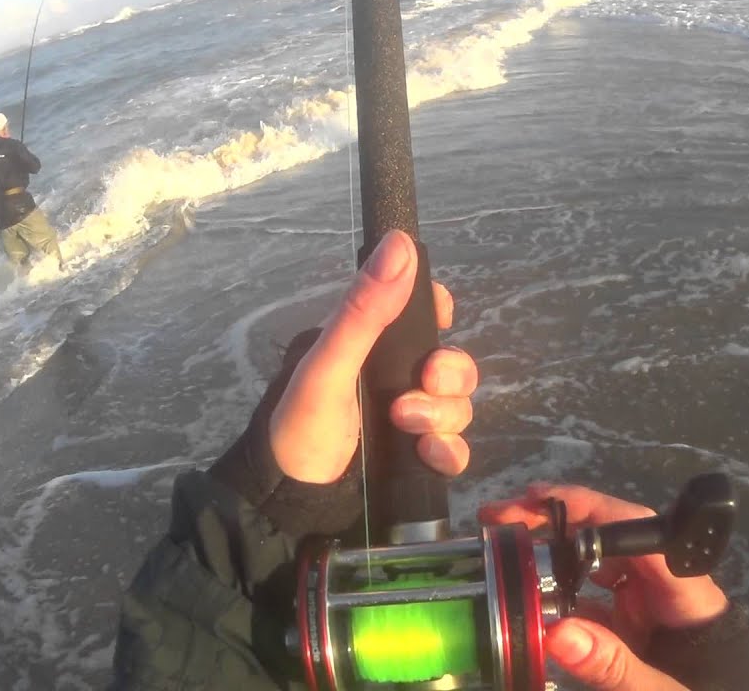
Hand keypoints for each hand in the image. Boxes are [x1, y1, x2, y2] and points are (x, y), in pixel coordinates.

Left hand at [271, 230, 476, 482]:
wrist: (289, 504)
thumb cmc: (299, 426)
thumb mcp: (328, 365)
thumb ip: (364, 310)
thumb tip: (400, 243)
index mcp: (371, 347)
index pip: (422, 314)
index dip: (438, 312)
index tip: (440, 318)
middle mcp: (395, 380)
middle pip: (452, 365)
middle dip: (448, 375)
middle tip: (423, 386)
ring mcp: (410, 422)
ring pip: (459, 407)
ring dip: (443, 416)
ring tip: (408, 430)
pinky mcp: (417, 462)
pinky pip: (456, 450)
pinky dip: (449, 452)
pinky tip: (427, 455)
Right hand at [480, 483, 730, 689]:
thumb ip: (614, 666)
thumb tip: (555, 635)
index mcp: (687, 595)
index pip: (640, 532)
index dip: (589, 510)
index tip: (537, 501)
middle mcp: (666, 589)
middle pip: (611, 537)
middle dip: (557, 520)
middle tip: (499, 515)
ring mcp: (649, 609)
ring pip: (597, 566)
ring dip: (552, 554)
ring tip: (503, 545)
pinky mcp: (634, 630)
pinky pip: (592, 602)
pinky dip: (558, 598)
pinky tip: (525, 599)